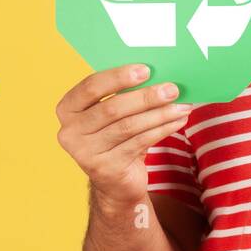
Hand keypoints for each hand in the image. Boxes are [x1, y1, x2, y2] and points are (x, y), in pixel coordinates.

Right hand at [55, 64, 193, 206]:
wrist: (114, 181)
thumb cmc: (116, 136)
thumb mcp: (114, 114)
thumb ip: (125, 94)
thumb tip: (160, 76)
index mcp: (68, 109)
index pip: (91, 87)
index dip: (118, 77)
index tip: (146, 70)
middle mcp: (70, 131)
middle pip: (112, 108)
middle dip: (146, 97)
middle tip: (172, 89)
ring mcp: (85, 153)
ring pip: (128, 126)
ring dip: (160, 114)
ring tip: (182, 106)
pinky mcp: (105, 168)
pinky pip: (139, 143)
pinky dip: (162, 129)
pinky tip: (178, 121)